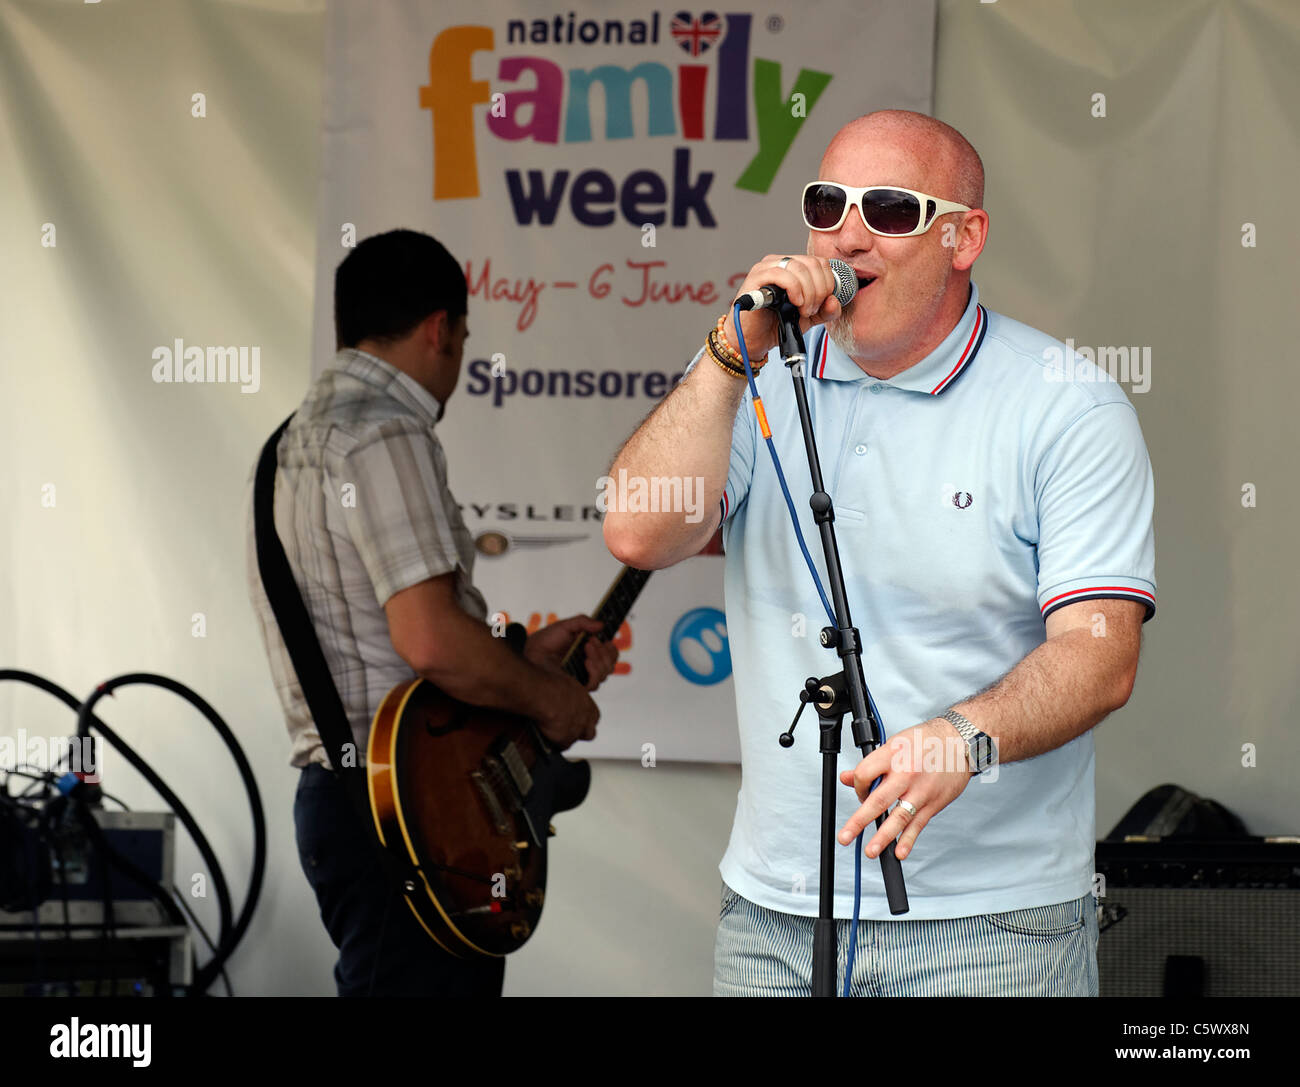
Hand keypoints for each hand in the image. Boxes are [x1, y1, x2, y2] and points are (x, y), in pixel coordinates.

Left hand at [525, 615, 617, 689]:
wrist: (531, 653)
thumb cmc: (546, 641)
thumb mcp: (565, 626)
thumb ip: (583, 622)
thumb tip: (602, 625)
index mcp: (589, 651)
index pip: (611, 653)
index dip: (610, 647)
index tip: (602, 639)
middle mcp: (589, 665)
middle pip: (611, 663)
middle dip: (604, 651)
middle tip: (590, 642)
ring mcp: (584, 676)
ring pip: (605, 673)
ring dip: (600, 659)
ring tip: (586, 648)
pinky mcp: (577, 687)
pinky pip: (595, 684)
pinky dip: (595, 672)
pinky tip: (586, 662)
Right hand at [534, 672, 599, 749]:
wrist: (542, 693)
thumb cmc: (548, 679)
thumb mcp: (559, 670)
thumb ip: (561, 673)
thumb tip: (553, 663)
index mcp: (586, 701)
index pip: (594, 715)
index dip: (584, 717)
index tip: (575, 716)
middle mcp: (585, 717)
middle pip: (590, 732)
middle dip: (581, 732)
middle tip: (569, 729)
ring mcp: (576, 729)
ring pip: (577, 740)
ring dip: (569, 738)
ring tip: (557, 735)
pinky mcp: (565, 739)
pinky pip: (562, 746)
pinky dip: (555, 743)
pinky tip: (547, 738)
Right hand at [722, 255, 842, 362]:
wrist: (754, 341)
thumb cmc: (776, 325)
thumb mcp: (809, 318)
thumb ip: (826, 311)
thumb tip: (834, 300)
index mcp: (793, 267)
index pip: (819, 262)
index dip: (828, 283)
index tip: (823, 304)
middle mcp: (780, 262)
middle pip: (811, 263)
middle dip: (819, 289)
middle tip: (812, 309)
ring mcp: (766, 268)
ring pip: (798, 267)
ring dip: (808, 292)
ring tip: (803, 310)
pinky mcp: (756, 278)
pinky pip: (781, 274)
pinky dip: (794, 289)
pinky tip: (795, 303)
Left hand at [837, 718, 973, 860]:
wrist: (960, 743)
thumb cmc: (926, 741)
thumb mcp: (894, 744)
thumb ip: (871, 763)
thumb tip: (846, 777)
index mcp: (893, 755)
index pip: (864, 774)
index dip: (857, 786)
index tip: (860, 791)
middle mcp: (906, 774)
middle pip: (878, 800)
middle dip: (859, 821)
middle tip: (845, 837)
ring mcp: (920, 791)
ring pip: (898, 818)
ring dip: (883, 837)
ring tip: (870, 851)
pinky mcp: (933, 803)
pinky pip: (918, 824)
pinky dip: (908, 840)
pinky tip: (900, 852)